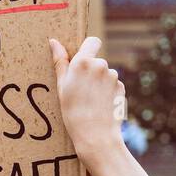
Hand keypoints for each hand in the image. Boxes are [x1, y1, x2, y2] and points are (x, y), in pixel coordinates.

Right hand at [49, 36, 125, 165]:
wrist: (95, 134)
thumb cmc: (73, 111)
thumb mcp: (62, 86)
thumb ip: (60, 61)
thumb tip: (54, 42)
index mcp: (83, 62)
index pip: (92, 41)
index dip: (88, 48)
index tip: (82, 60)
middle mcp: (100, 65)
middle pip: (97, 60)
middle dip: (91, 71)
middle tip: (81, 90)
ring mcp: (113, 76)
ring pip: (105, 73)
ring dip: (99, 82)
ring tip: (90, 101)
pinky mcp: (121, 87)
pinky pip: (112, 85)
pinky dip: (107, 91)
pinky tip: (100, 105)